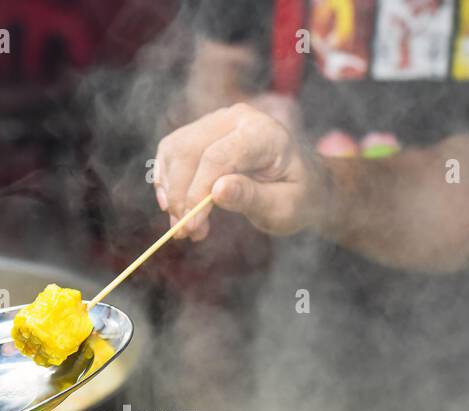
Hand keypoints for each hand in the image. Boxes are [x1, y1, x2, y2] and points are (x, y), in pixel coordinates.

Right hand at [154, 103, 328, 240]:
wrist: (303, 183)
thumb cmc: (298, 197)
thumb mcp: (284, 207)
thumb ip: (253, 198)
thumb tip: (217, 191)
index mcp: (263, 133)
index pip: (216, 157)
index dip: (197, 194)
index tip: (191, 227)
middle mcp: (237, 118)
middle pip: (188, 151)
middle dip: (180, 196)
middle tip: (185, 233)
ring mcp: (216, 121)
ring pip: (174, 150)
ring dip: (170, 191)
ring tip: (185, 225)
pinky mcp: (201, 133)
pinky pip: (170, 152)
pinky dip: (166, 182)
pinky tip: (175, 208)